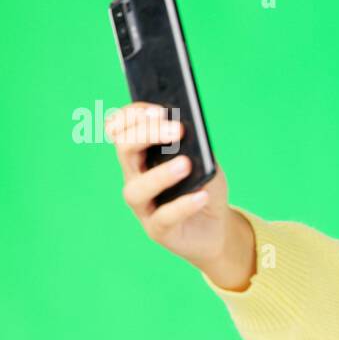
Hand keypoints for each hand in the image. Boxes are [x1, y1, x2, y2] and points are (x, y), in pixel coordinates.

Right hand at [107, 102, 254, 290]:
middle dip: (147, 134)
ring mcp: (143, 205)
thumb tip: (190, 130)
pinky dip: (182, 205)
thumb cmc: (204, 186)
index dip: (134, 115)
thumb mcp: (205, 160)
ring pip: (136, 188)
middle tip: (177, 129)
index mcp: (141, 153)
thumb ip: (196, 146)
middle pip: (125, 150)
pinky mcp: (157, 230)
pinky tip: (201, 195)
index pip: (122, 127)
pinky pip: (163, 217)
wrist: (217, 227)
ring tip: (186, 164)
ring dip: (160, 174)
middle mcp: (135, 176)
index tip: (159, 109)